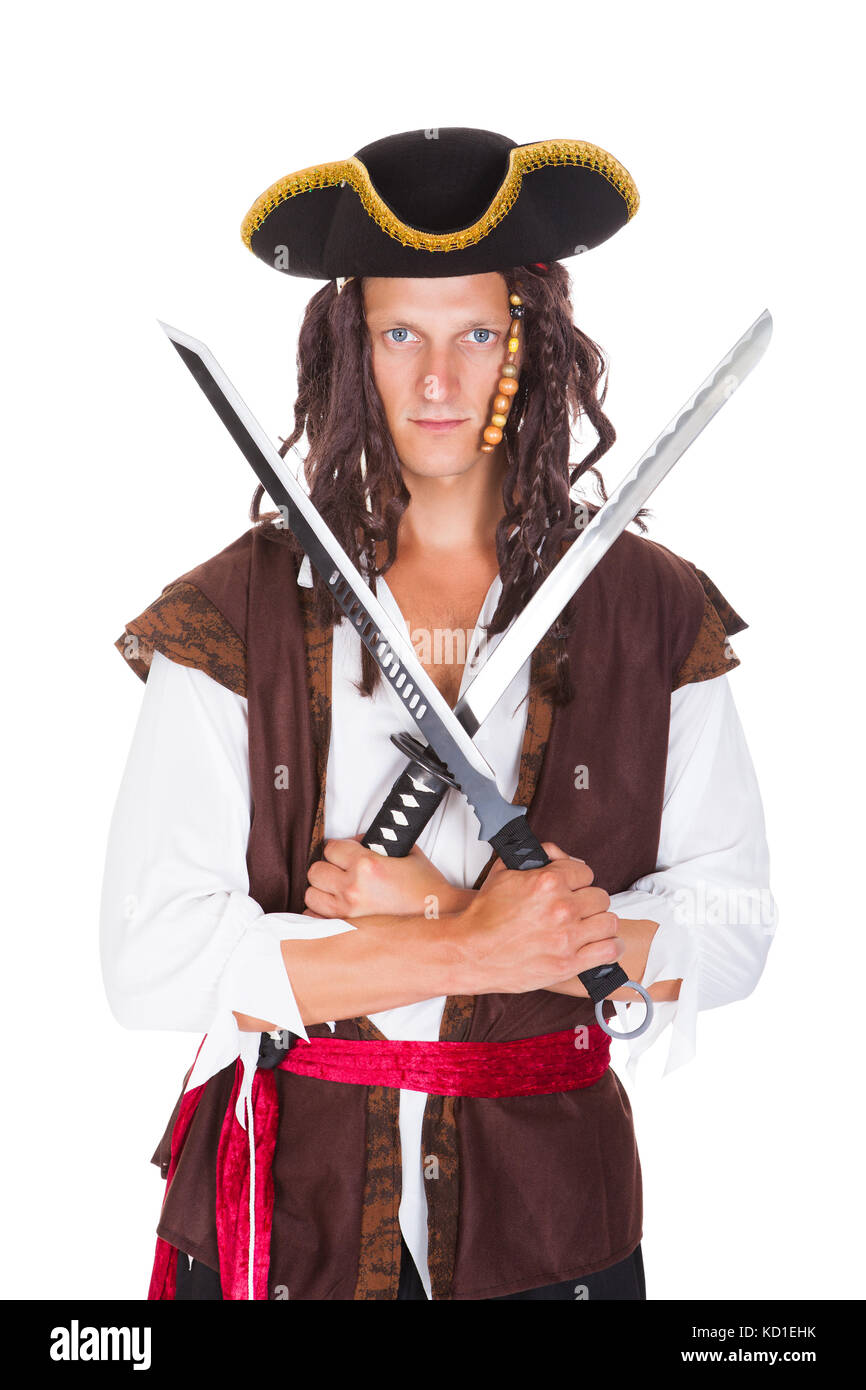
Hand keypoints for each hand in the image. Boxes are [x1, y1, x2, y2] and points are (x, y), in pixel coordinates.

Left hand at [303, 834, 460, 919]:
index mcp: (366, 865)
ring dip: (322, 890)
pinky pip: (314, 918)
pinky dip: (320, 913)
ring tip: (337, 889)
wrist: (440, 917)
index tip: (345, 853)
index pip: (330, 848)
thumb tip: (356, 840)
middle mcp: (353, 888)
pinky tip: (335, 908)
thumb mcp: (407, 853)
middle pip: (316, 871)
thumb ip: (377, 842)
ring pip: (311, 894)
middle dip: (328, 868)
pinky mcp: (346, 930)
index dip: (339, 849)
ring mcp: (347, 912)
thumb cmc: (426, 887)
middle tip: (341, 870)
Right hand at [454, 842, 623, 994]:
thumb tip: (556, 853)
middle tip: (578, 908)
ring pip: (609, 922)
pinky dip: (611, 946)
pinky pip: (609, 950)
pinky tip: (602, 943)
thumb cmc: (484, 915)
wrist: (470, 952)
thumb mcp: (504, 873)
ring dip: (601, 923)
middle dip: (589, 901)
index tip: (573, 887)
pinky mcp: (568, 963)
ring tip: (591, 926)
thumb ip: (534, 856)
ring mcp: (567, 937)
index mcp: (547, 881)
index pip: (586, 872)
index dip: (578, 879)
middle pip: (600, 897)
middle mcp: (562, 908)